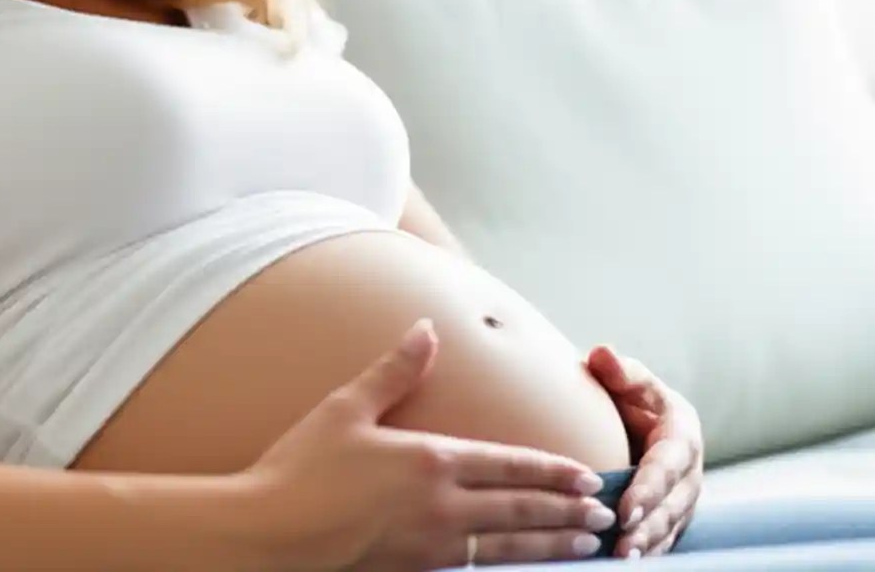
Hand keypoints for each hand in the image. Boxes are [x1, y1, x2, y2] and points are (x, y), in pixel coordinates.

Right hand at [249, 320, 617, 570]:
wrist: (267, 535)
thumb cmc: (301, 469)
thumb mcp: (347, 408)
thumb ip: (394, 370)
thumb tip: (427, 327)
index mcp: (431, 460)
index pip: (511, 464)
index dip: (554, 472)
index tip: (590, 477)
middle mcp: (441, 506)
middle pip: (521, 509)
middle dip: (568, 512)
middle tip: (606, 516)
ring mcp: (431, 545)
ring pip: (508, 545)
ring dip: (552, 545)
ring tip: (585, 545)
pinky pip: (477, 568)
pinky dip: (510, 566)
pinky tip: (523, 566)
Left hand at [586, 346, 703, 557]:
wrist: (636, 420)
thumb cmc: (630, 396)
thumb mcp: (629, 382)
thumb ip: (619, 372)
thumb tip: (602, 354)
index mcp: (681, 434)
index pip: (666, 465)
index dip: (648, 489)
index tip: (624, 510)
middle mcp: (689, 470)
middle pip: (672, 505)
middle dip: (649, 528)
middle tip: (623, 548)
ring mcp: (683, 498)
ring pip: (669, 528)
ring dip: (648, 547)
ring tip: (622, 562)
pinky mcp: (672, 518)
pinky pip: (662, 540)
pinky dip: (647, 553)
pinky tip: (621, 566)